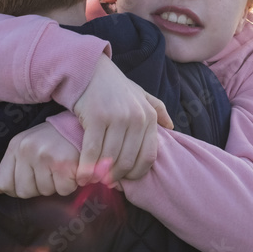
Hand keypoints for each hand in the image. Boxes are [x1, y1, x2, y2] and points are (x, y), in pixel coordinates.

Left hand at [0, 122, 79, 197]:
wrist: (84, 126)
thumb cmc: (56, 140)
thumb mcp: (28, 148)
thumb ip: (10, 168)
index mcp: (16, 145)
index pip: (4, 183)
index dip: (18, 187)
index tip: (32, 178)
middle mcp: (27, 149)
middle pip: (24, 191)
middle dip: (39, 187)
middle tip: (51, 171)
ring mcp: (44, 156)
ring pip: (44, 192)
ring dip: (56, 185)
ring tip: (62, 167)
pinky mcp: (62, 163)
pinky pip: (63, 190)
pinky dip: (70, 184)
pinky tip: (72, 169)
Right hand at [73, 57, 173, 184]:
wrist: (90, 69)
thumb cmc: (115, 87)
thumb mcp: (140, 94)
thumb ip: (158, 109)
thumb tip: (171, 126)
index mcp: (150, 117)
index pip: (148, 157)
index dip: (134, 174)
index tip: (122, 179)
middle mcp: (137, 118)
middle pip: (127, 162)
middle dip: (114, 177)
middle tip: (103, 182)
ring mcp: (118, 117)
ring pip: (110, 159)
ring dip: (98, 175)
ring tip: (90, 180)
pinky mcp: (97, 117)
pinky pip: (92, 151)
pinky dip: (86, 168)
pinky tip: (81, 175)